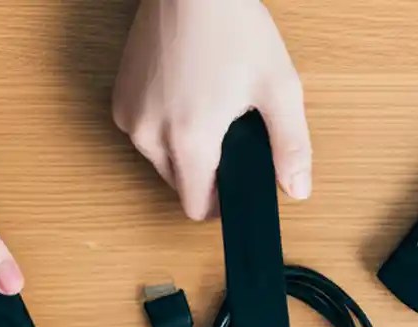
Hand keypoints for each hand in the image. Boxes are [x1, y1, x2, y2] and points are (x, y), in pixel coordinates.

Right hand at [112, 0, 311, 219]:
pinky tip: (187, 93)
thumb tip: (297, 189)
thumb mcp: (278, 88)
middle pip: (180, 184)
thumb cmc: (233, 27)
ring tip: (210, 106)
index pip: (197, 208)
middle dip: (206, 171)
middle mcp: (149, 134)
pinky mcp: (119, 98)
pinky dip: (164, 124)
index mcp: (189, 140)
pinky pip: (144, 132)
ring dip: (184, 147)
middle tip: (232, 133)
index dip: (222, 204)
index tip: (238, 188)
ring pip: (160, 159)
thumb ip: (290, 146)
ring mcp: (130, 116)